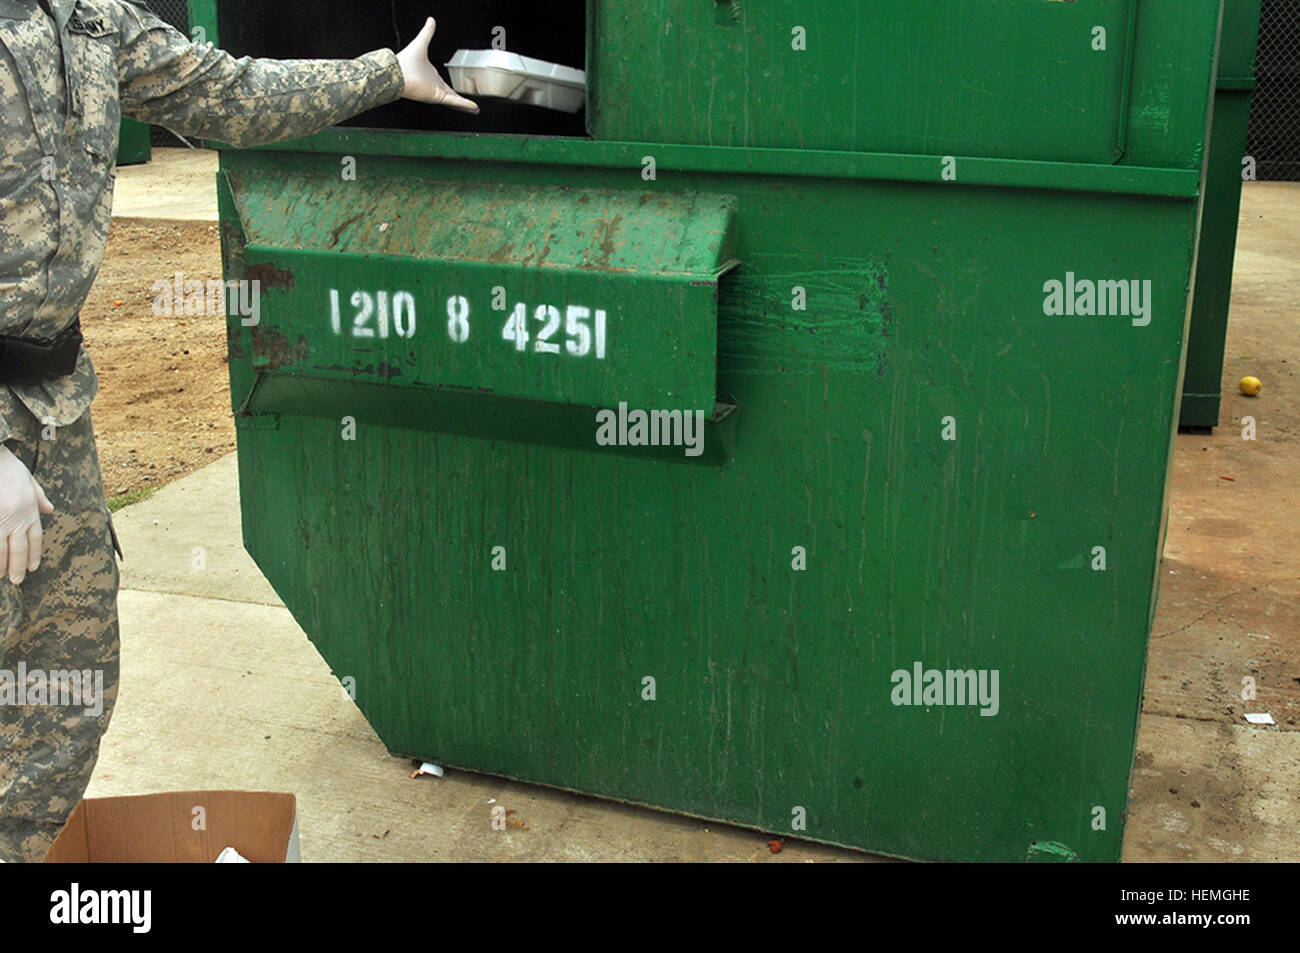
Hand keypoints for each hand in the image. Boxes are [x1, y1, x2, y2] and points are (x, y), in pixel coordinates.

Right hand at [0, 446, 52, 584]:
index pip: (34, 537)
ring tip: (0, 576)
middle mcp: (16, 516)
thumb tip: (50, 510)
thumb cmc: (7, 466)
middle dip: (17, 566)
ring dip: (0, 564)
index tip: (32, 567)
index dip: (33, 553)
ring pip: (0, 548)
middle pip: (18, 547)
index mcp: (28, 508)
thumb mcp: (29, 479)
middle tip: (16, 581)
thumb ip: (39, 497)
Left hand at [397, 17, 478, 112]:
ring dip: (465, 106)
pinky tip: (473, 107)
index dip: (453, 90)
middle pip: (451, 96)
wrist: (398, 72)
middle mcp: (434, 87)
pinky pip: (453, 101)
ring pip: (454, 101)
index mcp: (431, 77)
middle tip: (471, 106)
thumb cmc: (406, 61)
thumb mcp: (421, 43)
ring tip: (475, 110)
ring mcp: (436, 93)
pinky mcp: (437, 96)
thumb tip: (431, 21)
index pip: (445, 85)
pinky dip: (464, 104)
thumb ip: (427, 33)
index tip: (460, 94)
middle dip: (460, 102)